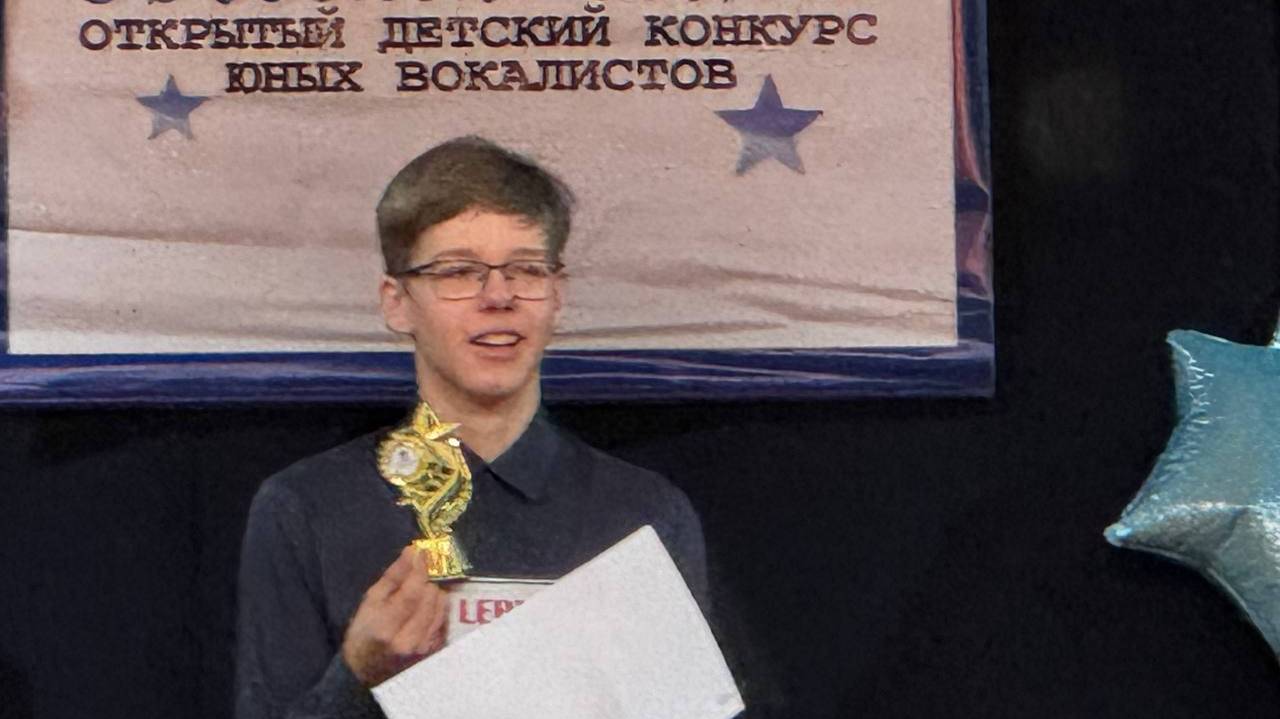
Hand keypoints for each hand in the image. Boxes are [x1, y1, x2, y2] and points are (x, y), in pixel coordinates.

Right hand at [341, 545, 448, 686]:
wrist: (367, 670)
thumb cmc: (363, 633)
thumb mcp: (370, 602)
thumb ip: (393, 577)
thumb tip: (412, 552)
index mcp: (386, 627)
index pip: (412, 592)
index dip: (420, 570)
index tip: (422, 553)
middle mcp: (408, 640)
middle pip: (430, 597)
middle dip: (424, 582)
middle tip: (414, 579)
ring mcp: (423, 648)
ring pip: (441, 606)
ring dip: (432, 594)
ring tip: (417, 594)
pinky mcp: (433, 650)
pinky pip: (443, 618)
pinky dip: (436, 608)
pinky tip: (424, 608)